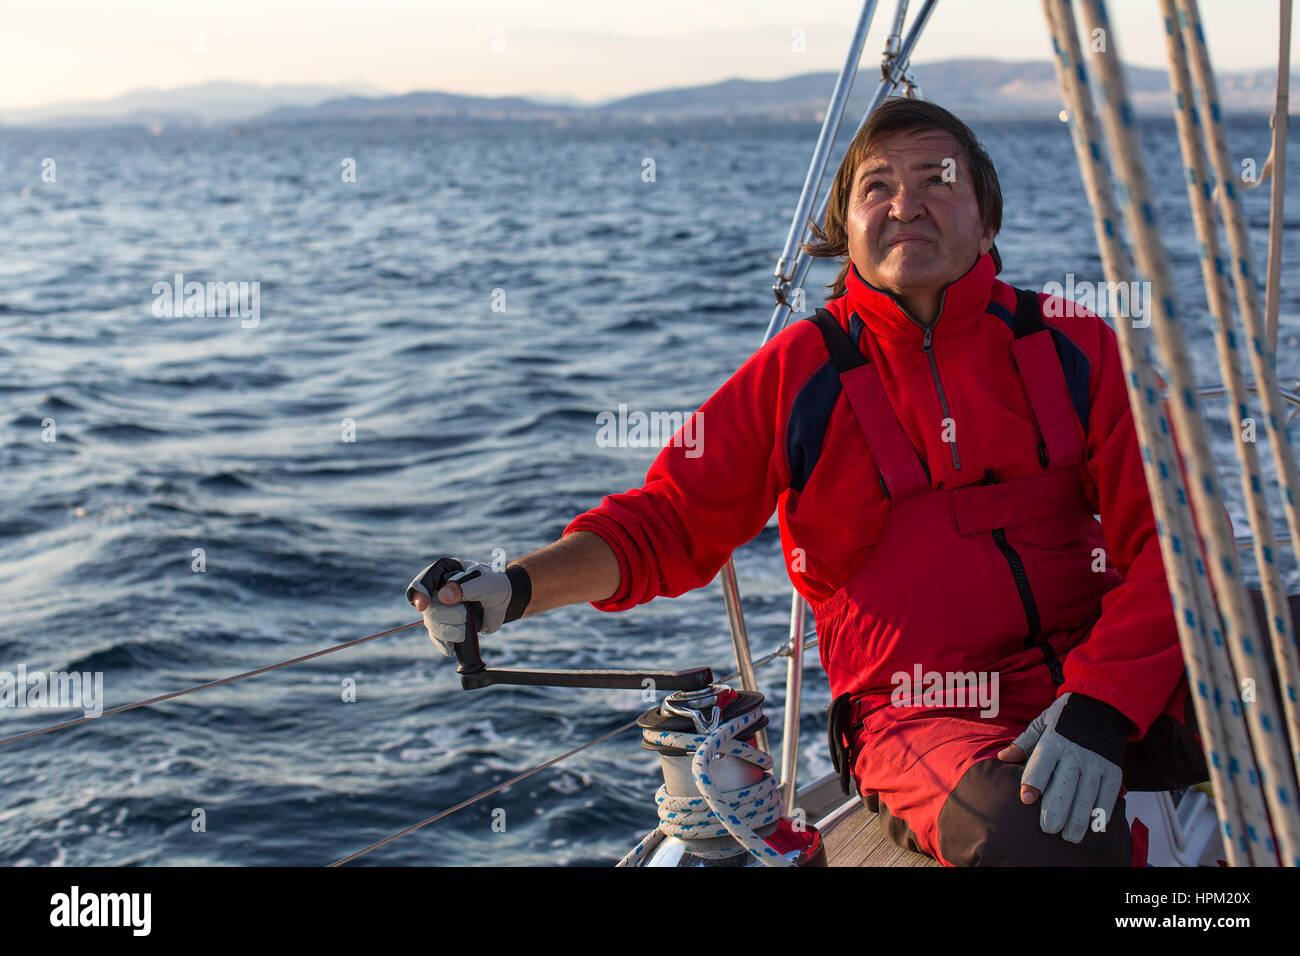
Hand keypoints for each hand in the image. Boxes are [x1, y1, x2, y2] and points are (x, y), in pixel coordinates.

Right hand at [405, 558, 530, 656]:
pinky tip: (451, 648)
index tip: (423, 605)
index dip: (420, 593)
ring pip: (431, 623)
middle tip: (464, 615)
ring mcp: (440, 608)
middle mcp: (436, 589)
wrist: (503, 600)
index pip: (423, 582)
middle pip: (427, 607)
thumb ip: (466, 587)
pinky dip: (444, 643)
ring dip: (448, 630)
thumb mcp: (485, 582)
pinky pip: (437, 637)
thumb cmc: (495, 585)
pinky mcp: (446, 625)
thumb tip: (443, 597)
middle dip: (445, 615)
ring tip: (465, 627)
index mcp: (442, 571)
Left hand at [996, 692, 1128, 843]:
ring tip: (1069, 837)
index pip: (1042, 765)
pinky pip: (1108, 796)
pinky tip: (1092, 827)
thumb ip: (1024, 743)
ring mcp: (1097, 763)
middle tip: (1048, 828)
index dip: (1033, 783)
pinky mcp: (1114, 770)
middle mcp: (1076, 753)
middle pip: (1065, 787)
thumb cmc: (1065, 717)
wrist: (1103, 706)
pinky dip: (1101, 813)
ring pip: (1087, 797)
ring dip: (1078, 820)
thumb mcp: (1042, 723)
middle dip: (1056, 810)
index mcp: (1054, 741)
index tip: (1027, 799)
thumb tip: (1003, 758)